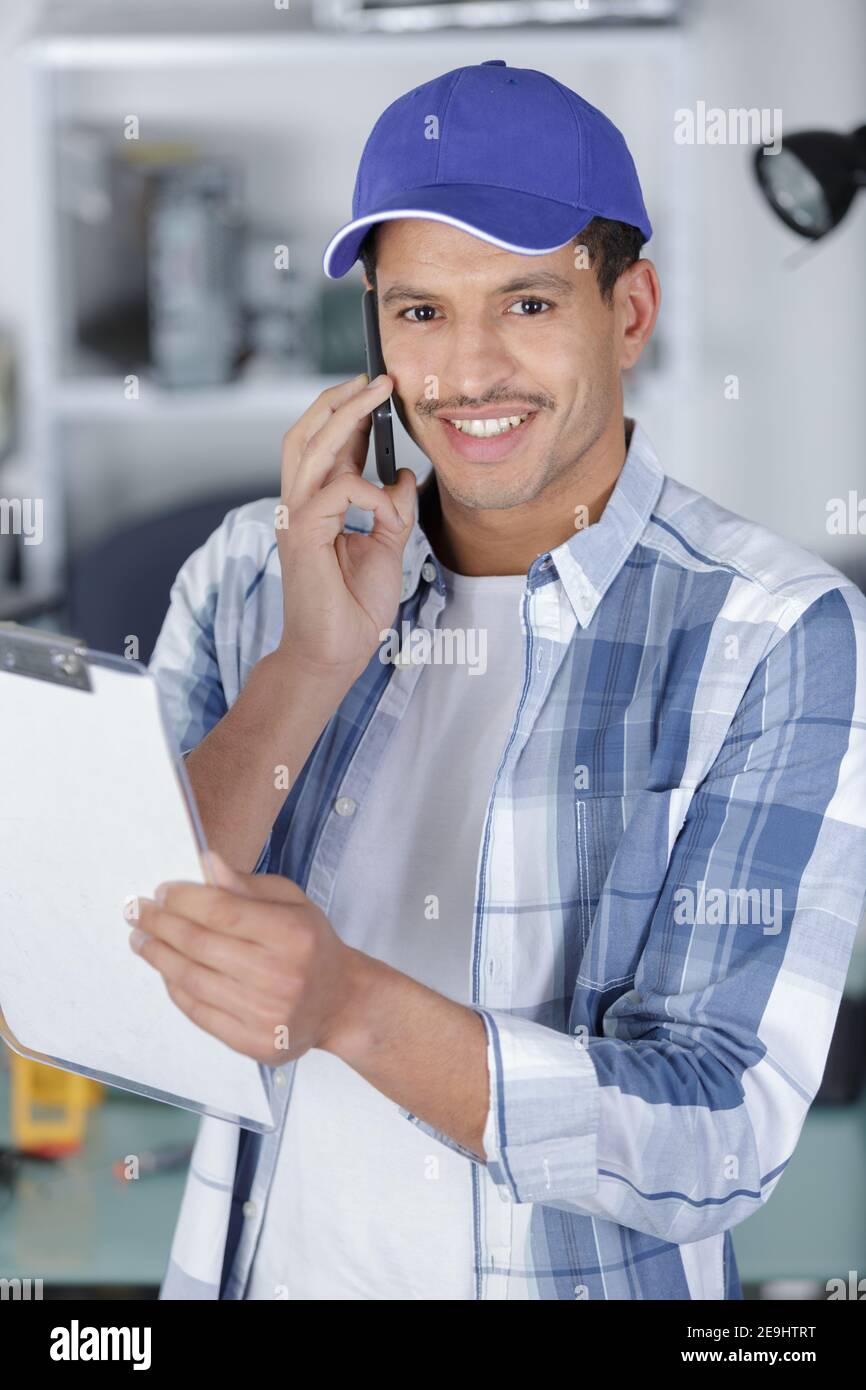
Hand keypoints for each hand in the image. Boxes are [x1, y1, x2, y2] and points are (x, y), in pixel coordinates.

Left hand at [125, 852, 360, 1065]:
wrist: (341, 1002)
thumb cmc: (311, 944)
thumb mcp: (292, 902)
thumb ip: (247, 885)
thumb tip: (206, 862)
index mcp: (291, 934)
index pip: (222, 911)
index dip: (184, 899)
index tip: (161, 891)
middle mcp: (279, 976)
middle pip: (199, 945)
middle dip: (159, 924)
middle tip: (137, 912)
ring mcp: (265, 1014)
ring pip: (192, 980)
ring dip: (158, 956)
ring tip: (142, 939)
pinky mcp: (253, 1043)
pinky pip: (198, 1013)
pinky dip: (175, 988)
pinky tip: (165, 969)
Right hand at [276, 372, 417, 689]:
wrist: (335, 654)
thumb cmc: (354, 609)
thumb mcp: (386, 549)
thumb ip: (392, 510)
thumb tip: (404, 475)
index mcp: (317, 506)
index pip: (326, 446)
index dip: (350, 413)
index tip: (379, 390)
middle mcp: (300, 505)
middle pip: (306, 432)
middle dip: (339, 397)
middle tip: (376, 375)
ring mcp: (296, 517)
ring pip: (310, 445)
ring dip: (345, 413)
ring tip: (376, 388)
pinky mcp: (302, 534)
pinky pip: (338, 491)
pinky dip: (367, 491)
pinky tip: (384, 507)